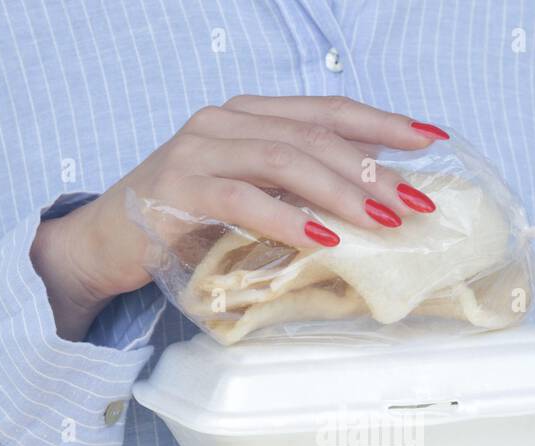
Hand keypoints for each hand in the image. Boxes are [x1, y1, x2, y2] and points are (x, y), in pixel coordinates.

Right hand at [30, 94, 448, 340]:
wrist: (102, 244)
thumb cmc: (181, 224)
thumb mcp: (247, 197)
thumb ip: (292, 189)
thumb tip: (368, 205)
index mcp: (247, 115)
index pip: (326, 111)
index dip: (382, 123)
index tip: (431, 139)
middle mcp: (224, 121)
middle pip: (315, 136)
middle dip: (373, 168)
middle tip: (415, 203)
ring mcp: (199, 151)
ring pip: (285, 160)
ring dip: (341, 193)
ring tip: (382, 222)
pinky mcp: (179, 190)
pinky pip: (244, 199)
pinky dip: (287, 219)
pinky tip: (323, 239)